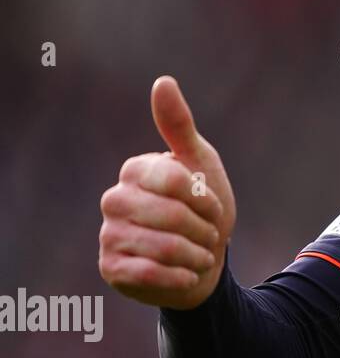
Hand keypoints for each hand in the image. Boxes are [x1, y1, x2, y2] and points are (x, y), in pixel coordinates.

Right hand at [98, 76, 237, 308]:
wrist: (203, 261)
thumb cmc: (203, 209)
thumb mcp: (200, 163)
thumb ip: (179, 126)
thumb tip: (162, 81)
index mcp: (135, 170)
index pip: (175, 181)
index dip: (205, 198)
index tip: (212, 206)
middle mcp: (113, 200)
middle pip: (172, 216)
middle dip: (204, 229)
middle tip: (209, 234)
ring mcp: (108, 235)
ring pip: (164, 247)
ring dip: (198, 254)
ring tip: (201, 253)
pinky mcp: (111, 269)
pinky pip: (151, 274)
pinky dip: (182, 276)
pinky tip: (189, 273)